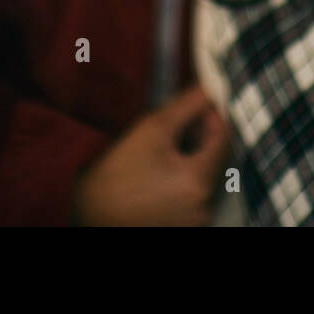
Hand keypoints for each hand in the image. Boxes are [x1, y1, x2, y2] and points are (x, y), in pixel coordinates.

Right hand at [71, 84, 229, 225]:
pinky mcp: (183, 225)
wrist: (89, 216)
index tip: (198, 104)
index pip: (224, 137)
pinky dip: (184, 177)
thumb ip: (187, 106)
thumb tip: (210, 88)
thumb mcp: (152, 129)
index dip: (213, 115)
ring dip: (193, 156)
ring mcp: (195, 219)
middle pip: (216, 157)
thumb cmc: (116, 174)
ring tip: (166, 147)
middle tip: (180, 123)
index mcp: (199, 181)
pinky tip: (162, 171)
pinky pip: (193, 194)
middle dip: (202, 136)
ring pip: (204, 175)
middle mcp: (205, 205)